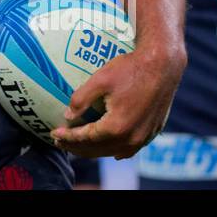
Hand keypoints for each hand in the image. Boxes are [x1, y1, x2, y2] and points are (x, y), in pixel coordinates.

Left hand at [50, 42, 185, 159]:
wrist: (163, 65)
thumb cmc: (130, 69)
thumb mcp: (100, 80)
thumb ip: (80, 99)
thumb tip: (68, 115)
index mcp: (116, 127)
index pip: (85, 138)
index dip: (68, 137)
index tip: (53, 133)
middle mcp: (131, 138)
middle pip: (97, 150)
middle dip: (76, 147)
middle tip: (60, 141)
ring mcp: (143, 138)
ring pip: (112, 151)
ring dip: (93, 149)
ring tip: (77, 144)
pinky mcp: (151, 132)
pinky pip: (129, 148)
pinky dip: (113, 148)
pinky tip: (106, 146)